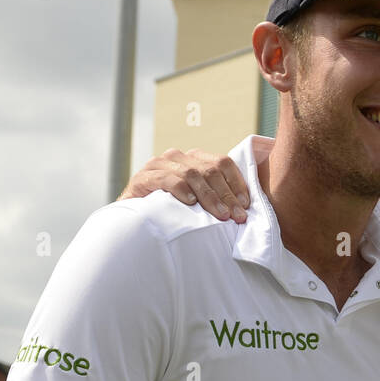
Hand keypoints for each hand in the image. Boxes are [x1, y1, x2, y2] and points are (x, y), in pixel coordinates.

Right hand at [119, 147, 249, 222]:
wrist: (133, 223)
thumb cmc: (170, 216)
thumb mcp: (198, 205)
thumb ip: (217, 199)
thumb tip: (246, 209)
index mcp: (193, 160)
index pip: (222, 163)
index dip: (237, 183)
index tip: (246, 205)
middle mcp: (177, 157)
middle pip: (209, 170)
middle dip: (226, 195)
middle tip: (237, 217)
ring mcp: (159, 165)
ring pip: (191, 174)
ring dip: (209, 196)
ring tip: (221, 215)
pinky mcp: (142, 178)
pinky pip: (166, 179)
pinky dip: (181, 190)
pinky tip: (191, 203)